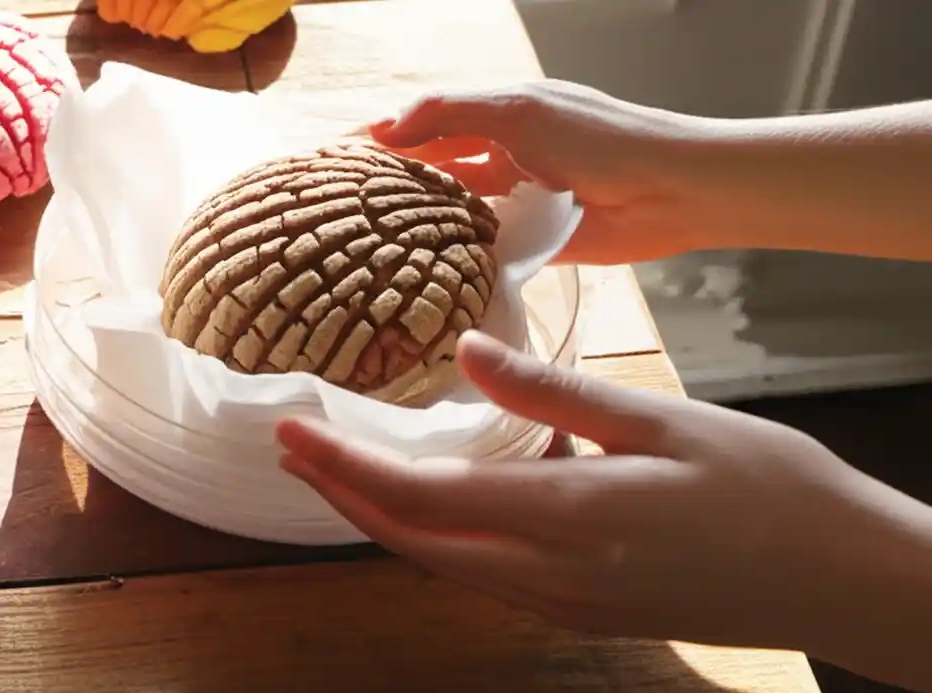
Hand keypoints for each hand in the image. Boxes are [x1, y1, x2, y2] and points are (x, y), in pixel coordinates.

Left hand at [275, 331, 931, 688]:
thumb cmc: (767, 489)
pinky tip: (433, 497)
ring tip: (340, 469)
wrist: (839, 579)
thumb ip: (552, 391)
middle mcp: (548, 574)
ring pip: (441, 563)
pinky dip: (437, 536)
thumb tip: (467, 350)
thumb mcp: (661, 420)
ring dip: (381, 517)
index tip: (290, 431)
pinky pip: (483, 575)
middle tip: (291, 448)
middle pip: (411, 540)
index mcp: (566, 517)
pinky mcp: (583, 610)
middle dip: (341, 495)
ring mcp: (563, 602)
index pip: (418, 498)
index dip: (343, 467)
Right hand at [367, 81, 715, 263]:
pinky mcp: (530, 241)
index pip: (427, 120)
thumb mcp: (518, 111)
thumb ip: (451, 113)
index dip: (386, 135)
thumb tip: (386, 127)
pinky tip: (416, 265)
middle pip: (434, 166)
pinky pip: (480, 246)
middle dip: (392, 180)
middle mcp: (502, 155)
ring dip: (417, 219)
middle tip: (341, 203)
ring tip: (366, 237)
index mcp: (499, 113)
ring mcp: (515, 199)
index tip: (337, 157)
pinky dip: (452, 252)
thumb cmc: (600, 139)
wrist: (670, 191)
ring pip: (452, 208)